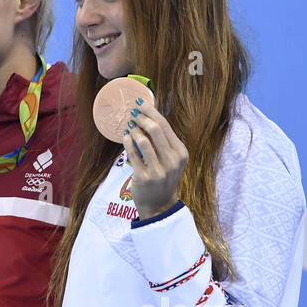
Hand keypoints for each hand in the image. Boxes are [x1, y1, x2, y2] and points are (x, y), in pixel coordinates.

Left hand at [123, 99, 188, 218]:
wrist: (159, 204)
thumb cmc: (163, 176)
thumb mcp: (170, 158)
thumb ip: (162, 140)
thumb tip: (147, 114)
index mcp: (181, 153)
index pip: (165, 125)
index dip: (151, 111)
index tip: (140, 102)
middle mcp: (172, 161)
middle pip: (155, 129)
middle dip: (141, 117)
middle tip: (132, 112)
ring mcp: (159, 170)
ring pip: (143, 140)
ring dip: (134, 130)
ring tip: (129, 126)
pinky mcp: (144, 177)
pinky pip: (133, 153)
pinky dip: (127, 141)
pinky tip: (125, 136)